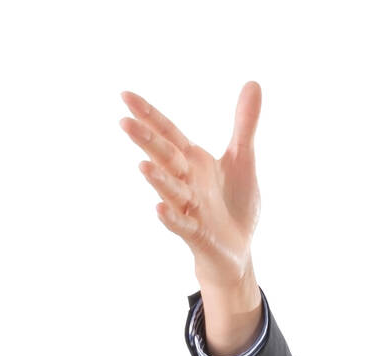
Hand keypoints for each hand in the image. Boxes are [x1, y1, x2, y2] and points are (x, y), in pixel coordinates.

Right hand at [119, 82, 261, 290]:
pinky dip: (172, 217)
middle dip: (147, 141)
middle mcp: (187, 181)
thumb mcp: (242, 159)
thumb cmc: (234, 204)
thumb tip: (253, 83)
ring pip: (171, 190)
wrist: (238, 250)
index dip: (150, 116)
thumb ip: (244, 124)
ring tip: (143, 166)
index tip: (126, 95)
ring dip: (158, 180)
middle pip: (165, 157)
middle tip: (124, 122)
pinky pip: (182, 224)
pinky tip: (160, 209)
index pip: (168, 134)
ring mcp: (190, 207)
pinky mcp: (197, 233)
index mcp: (193, 161)